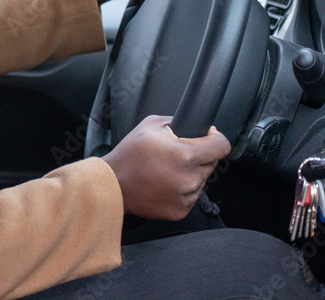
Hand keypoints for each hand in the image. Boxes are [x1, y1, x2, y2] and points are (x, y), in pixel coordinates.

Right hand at [102, 115, 230, 220]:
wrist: (113, 184)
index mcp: (185, 155)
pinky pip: (190, 196)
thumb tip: (200, 128)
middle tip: (174, 156)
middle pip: (211, 163)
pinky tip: (164, 184)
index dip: (216, 139)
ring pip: (201, 181)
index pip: (222, 146)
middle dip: (198, 157)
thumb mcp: (150, 125)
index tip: (209, 139)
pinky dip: (181, 190)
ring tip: (165, 171)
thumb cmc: (128, 155)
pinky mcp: (180, 211)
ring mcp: (186, 197)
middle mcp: (189, 178)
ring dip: (189, 174)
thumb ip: (177, 123)